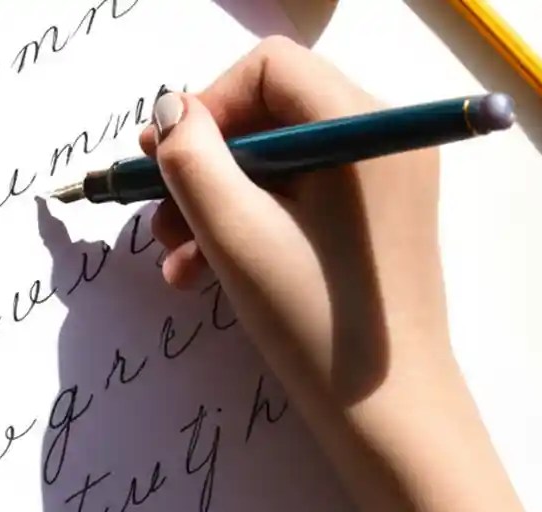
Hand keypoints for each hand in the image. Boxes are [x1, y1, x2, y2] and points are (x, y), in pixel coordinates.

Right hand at [143, 36, 451, 419]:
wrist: (386, 414)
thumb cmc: (314, 321)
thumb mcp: (234, 232)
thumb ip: (191, 159)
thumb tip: (169, 111)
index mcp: (363, 127)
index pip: (269, 67)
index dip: (206, 105)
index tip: (165, 161)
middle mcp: (383, 140)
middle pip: (269, 113)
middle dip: (203, 163)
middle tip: (156, 211)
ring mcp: (381, 183)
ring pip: (275, 162)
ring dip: (213, 201)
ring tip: (173, 256)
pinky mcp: (370, 222)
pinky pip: (297, 198)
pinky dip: (246, 224)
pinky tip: (201, 272)